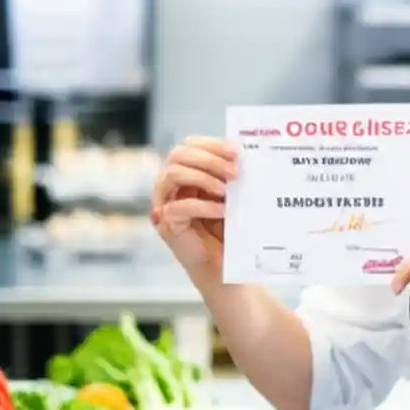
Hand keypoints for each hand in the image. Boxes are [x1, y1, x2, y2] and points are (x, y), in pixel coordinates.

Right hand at [151, 136, 237, 286]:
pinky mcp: (166, 225)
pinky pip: (178, 207)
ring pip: (173, 174)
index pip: (190, 145)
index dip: (211, 144)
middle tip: (235, 172)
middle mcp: (170, 185)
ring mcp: (165, 203)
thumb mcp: (232, 195)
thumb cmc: (228, 228)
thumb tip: (244, 154)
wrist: (225, 265)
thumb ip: (231, 175)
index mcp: (186, 172)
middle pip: (178, 154)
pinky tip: (222, 211)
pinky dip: (202, 205)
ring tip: (225, 190)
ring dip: (202, 177)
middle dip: (209, 159)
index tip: (236, 152)